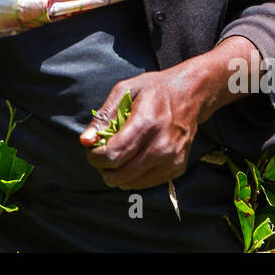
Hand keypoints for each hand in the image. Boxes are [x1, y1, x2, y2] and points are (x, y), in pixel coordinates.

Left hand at [78, 67, 201, 189]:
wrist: (190, 95)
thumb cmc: (154, 90)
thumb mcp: (125, 90)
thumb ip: (103, 116)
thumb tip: (85, 141)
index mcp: (147, 123)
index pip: (113, 155)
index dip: (95, 157)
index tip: (91, 149)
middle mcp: (162, 146)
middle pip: (120, 175)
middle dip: (103, 168)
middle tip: (101, 154)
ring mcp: (172, 160)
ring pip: (131, 183)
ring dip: (116, 174)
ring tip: (116, 155)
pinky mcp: (177, 168)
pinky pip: (145, 183)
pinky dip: (133, 175)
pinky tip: (133, 158)